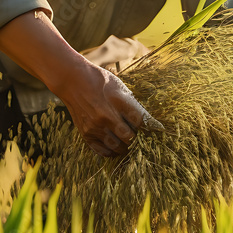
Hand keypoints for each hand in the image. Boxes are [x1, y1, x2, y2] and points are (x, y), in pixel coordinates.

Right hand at [0, 9, 162, 157]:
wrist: (73, 81)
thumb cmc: (100, 81)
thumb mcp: (120, 87)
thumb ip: (132, 105)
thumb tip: (147, 121)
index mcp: (118, 101)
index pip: (141, 120)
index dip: (152, 128)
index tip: (159, 131)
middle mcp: (106, 116)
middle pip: (130, 137)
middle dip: (139, 139)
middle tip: (144, 140)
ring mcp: (95, 126)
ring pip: (118, 147)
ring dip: (126, 147)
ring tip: (130, 144)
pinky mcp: (86, 134)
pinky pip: (102, 151)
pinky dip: (112, 152)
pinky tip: (116, 147)